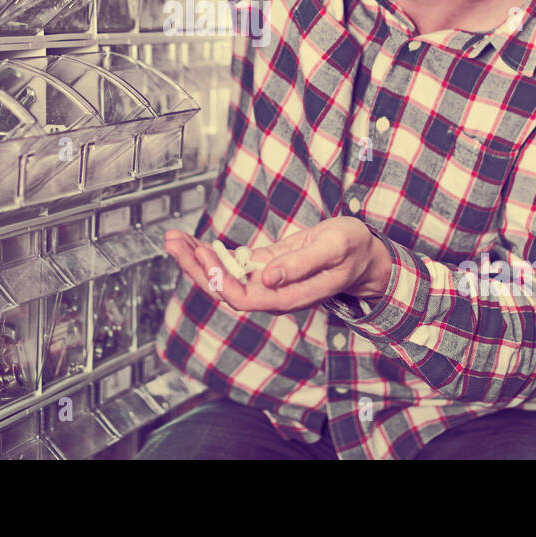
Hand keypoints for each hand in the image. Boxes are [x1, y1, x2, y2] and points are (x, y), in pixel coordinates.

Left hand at [162, 216, 391, 314]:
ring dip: (196, 260)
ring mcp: (265, 282)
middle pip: (223, 290)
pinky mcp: (263, 268)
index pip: (243, 297)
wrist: (363, 253)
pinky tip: (192, 241)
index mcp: (287, 296)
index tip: (204, 252)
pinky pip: (231, 265)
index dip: (220, 278)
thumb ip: (301, 265)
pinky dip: (211, 253)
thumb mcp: (334, 248)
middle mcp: (271, 294)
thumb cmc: (352, 249)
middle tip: (172, 241)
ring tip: (173, 238)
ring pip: (222, 278)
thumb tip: (267, 276)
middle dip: (195, 268)